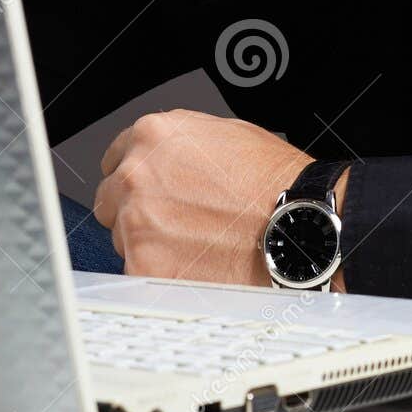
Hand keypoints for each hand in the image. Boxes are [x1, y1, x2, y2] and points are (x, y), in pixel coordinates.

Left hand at [92, 109, 349, 289]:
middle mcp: (136, 176)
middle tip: (177, 224)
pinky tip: (195, 268)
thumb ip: (179, 145)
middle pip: (111, 201)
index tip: (150, 191)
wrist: (300, 227)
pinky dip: (161, 276)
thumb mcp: (225, 135)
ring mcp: (136, 224)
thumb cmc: (275, 182)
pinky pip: (138, 274)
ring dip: (150, 245)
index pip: (114, 159)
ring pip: (123, 240)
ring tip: (197, 247)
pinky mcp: (143, 268)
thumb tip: (163, 159)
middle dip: (137, 211)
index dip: (136, 177)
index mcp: (153, 136)